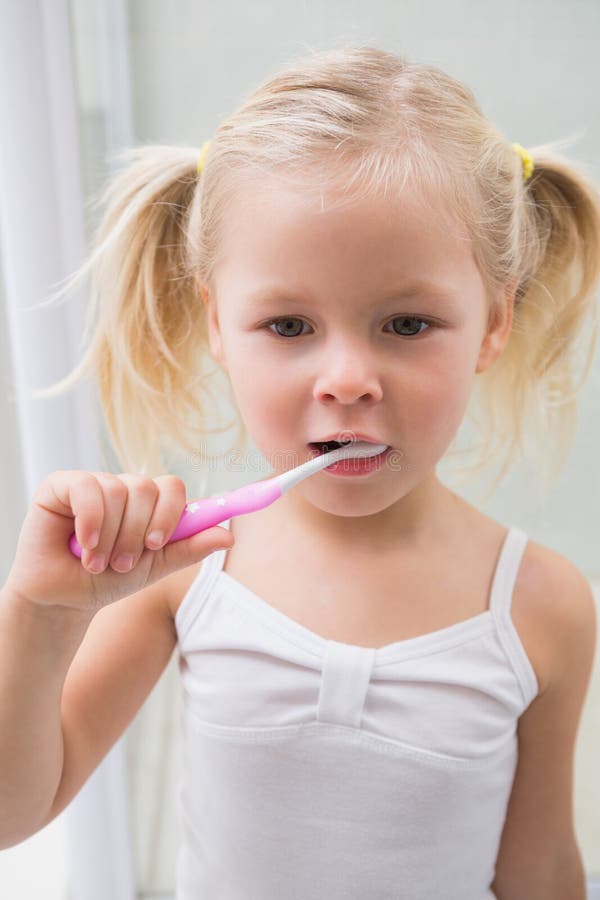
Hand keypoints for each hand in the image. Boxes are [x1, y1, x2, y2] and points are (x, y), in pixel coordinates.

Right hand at [3, 470, 233, 612]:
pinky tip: (84, 544)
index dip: (171, 512)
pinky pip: (86, 488)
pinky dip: (89, 521)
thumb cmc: (107, 580)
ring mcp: (94, 484)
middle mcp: (124, 488)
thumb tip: (228, 536)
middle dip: (137, 534)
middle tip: (122, 564)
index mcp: (149, 504)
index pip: (172, 488)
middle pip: (147, 488)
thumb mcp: (155, 568)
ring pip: (118, 491)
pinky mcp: (61, 485)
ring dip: (111, 536)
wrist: (62, 599)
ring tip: (98, 563)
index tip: (158, 543)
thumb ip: (189, 549)